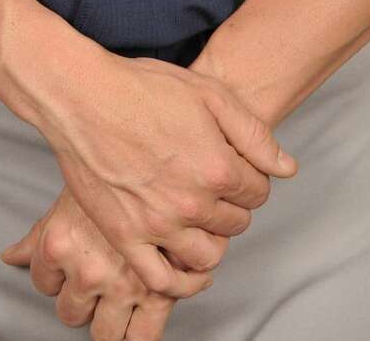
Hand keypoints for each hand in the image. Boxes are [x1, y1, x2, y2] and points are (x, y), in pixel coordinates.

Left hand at [0, 183, 193, 338]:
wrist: (160, 152)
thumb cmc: (112, 165)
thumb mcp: (68, 198)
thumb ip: (38, 235)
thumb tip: (9, 256)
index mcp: (58, 245)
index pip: (43, 284)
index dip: (57, 276)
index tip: (72, 264)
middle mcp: (87, 271)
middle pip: (71, 314)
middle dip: (81, 301)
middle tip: (97, 279)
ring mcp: (122, 286)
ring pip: (105, 334)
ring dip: (109, 318)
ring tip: (120, 292)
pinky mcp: (158, 295)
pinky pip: (143, 338)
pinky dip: (140, 331)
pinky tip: (144, 310)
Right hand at [32, 51, 297, 298]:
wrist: (82, 96)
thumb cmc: (142, 87)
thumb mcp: (209, 94)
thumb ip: (254, 134)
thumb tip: (287, 168)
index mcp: (218, 167)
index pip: (258, 192)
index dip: (249, 177)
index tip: (233, 166)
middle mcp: (192, 203)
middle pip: (235, 223)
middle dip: (231, 204)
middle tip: (212, 186)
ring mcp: (158, 225)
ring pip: (207, 255)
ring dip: (211, 240)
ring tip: (199, 218)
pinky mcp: (126, 238)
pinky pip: (162, 281)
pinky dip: (181, 281)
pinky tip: (185, 265)